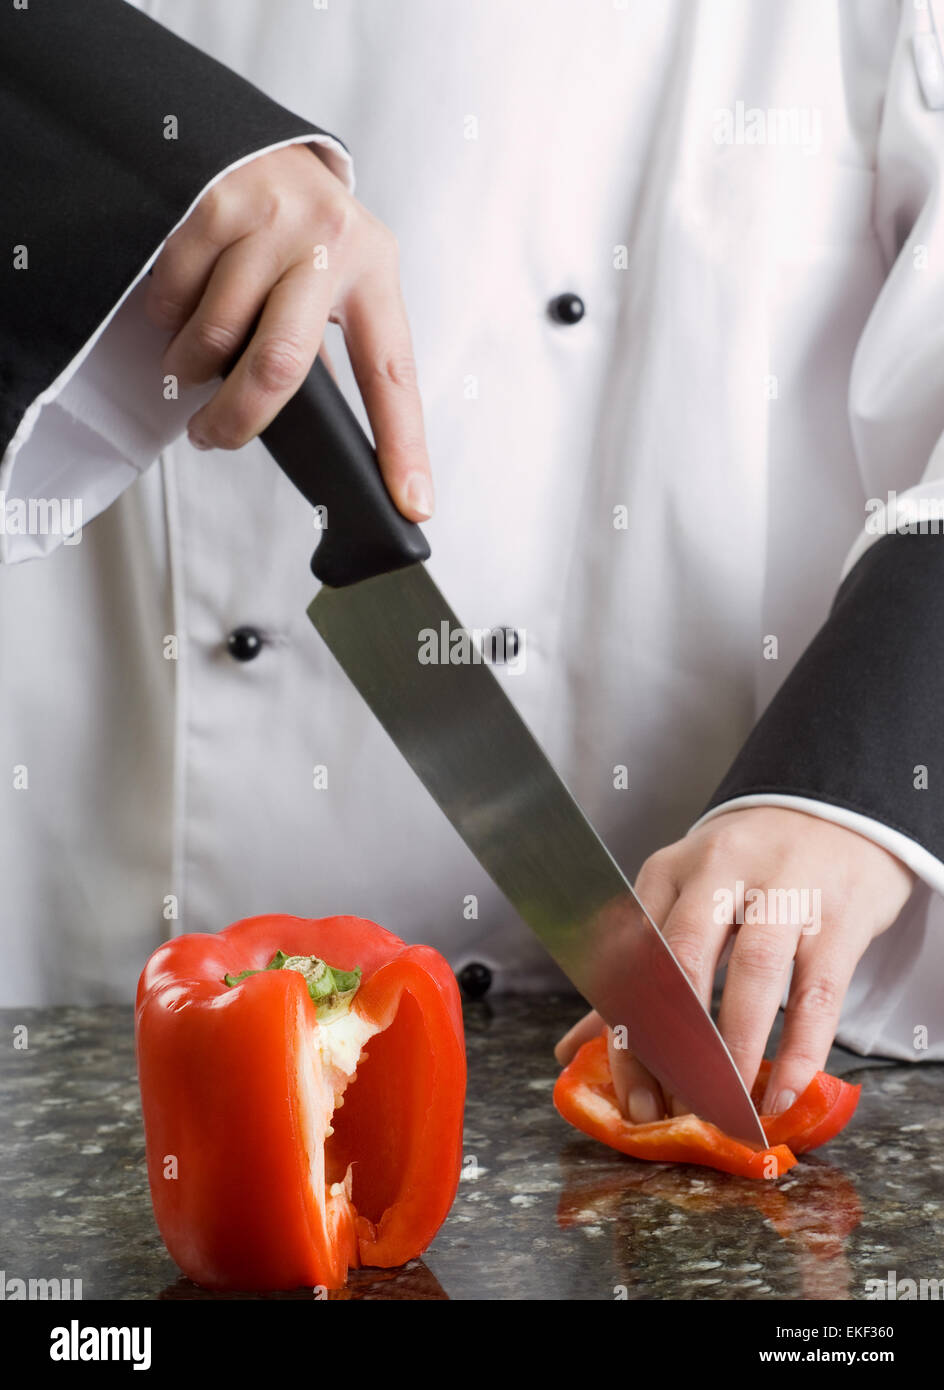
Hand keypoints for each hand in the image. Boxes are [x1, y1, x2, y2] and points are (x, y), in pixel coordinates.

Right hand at [144, 143, 432, 519]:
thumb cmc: (301, 233)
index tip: (413, 502)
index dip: (403, 445)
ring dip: (193, 367)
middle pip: (282, 366)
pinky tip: (182, 306)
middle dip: (240, 420)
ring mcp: (272, 219)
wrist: (256, 142)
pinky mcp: (215, 203)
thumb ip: (333, 347)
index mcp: (375, 271)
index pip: (393, 374)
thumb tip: (328, 442)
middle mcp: (331, 242)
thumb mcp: (337, 280)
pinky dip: (168, 319)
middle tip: (214, 437)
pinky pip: (175, 296)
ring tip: (196, 358)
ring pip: (217, 336)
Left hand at [555, 806, 914, 1121]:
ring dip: (735, 1048)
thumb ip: (638, 974)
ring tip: (726, 1109)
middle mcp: (720, 874)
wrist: (834, 811)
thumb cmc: (748, 870)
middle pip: (683, 961)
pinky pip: (818, 992)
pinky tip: (783, 1092)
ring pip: (753, 972)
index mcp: (668, 873)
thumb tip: (574, 1048)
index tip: (631, 1096)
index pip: (634, 957)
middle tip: (671, 1110)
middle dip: (673, 1045)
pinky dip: (801, 1049)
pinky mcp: (839, 916)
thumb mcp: (686, 901)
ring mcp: (783, 891)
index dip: (628, 1032)